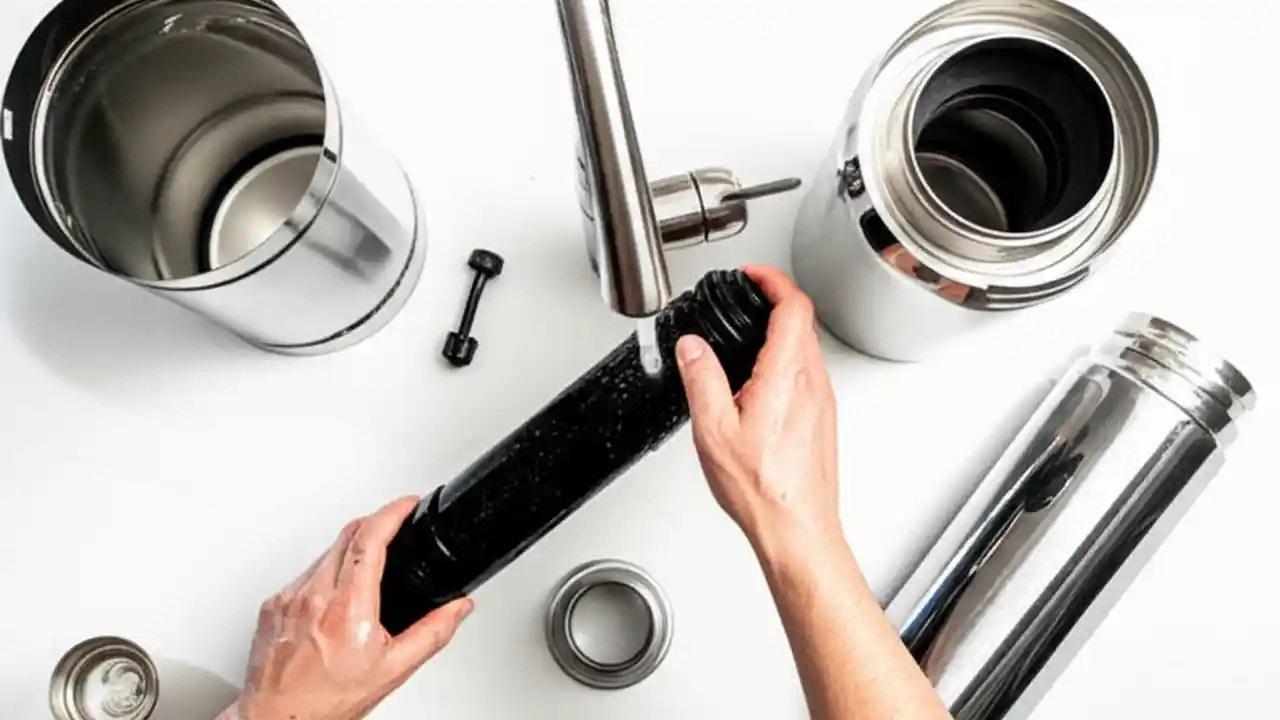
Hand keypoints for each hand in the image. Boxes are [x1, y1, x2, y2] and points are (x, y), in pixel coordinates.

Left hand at [220, 498, 473, 719]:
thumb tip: (458, 608)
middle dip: (374, 523)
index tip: (406, 504)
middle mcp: (313, 596)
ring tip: (365, 568)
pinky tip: (332, 597)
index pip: (369, 538)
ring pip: (324, 553)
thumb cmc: (327, 701)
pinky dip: (323, 574)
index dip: (392, 512)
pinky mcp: (271, 605)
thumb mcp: (394, 669)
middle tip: (393, 526)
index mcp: (347, 608)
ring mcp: (288, 598)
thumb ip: (433, 633)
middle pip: (346, 535)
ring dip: (348, 549)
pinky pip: (302, 574)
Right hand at [675, 266, 840, 550]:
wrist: (796, 529)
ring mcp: (823, 402)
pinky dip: (786, 360)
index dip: (773, 280)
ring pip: (807, 348)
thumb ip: (701, 378)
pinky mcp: (822, 420)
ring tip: (750, 333)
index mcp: (787, 375)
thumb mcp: (713, 429)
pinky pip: (807, 375)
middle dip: (775, 301)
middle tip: (749, 296)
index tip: (754, 275)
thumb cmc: (762, 489)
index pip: (793, 305)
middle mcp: (813, 383)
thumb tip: (692, 347)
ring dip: (781, 331)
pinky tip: (760, 380)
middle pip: (803, 322)